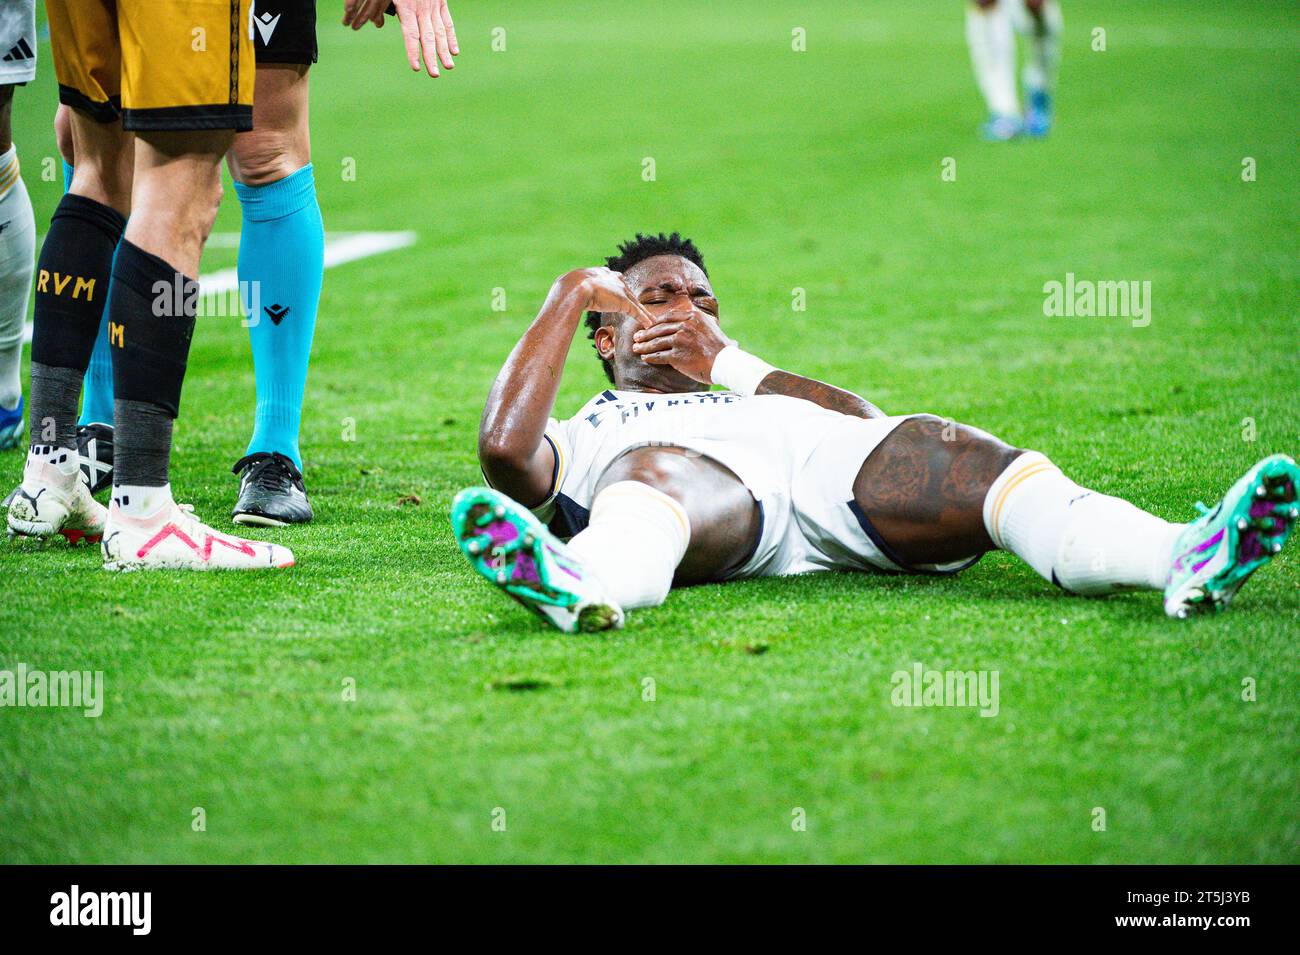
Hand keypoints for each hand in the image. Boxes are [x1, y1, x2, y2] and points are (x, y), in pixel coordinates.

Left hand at [343, 0, 458, 76]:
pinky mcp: (441, 3)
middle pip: (428, 37)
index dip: (413, 51)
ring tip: (448, 67)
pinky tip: (455, 52)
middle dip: (432, 57)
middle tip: (434, 74)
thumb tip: (373, 22)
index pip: (411, 34)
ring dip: (444, 51)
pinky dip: (452, 38)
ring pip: (440, 32)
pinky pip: (448, 23)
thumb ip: (381, 5)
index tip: (416, 67)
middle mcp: (422, 9)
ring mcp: (433, 6)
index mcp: (406, 6)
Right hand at [559, 268, 656, 328]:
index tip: (621, 290)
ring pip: (634, 302)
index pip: (612, 280)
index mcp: (599, 273)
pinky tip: (649, 323)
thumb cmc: (567, 288)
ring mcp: (618, 290)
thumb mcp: (567, 289)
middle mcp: (612, 279)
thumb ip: (568, 296)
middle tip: (638, 304)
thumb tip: (559, 302)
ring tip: (648, 318)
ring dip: (641, 311)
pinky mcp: (623, 301)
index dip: (617, 287)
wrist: (574, 287)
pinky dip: (643, 317)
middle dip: (632, 298)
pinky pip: (636, 311)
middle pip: (626, 290)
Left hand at [630, 311, 735, 383]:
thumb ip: (699, 323)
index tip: (649, 326)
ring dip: (644, 345)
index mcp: (692, 316)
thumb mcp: (711, 327)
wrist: (725, 363)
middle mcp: (685, 326)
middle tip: (637, 337)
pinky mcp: (677, 355)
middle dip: (646, 333)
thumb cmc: (721, 348)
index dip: (656, 322)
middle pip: (659, 329)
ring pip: (656, 342)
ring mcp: (680, 340)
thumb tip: (695, 321)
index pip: (668, 317)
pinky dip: (650, 357)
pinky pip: (659, 356)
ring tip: (636, 348)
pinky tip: (645, 358)